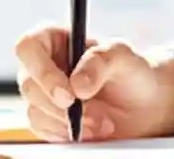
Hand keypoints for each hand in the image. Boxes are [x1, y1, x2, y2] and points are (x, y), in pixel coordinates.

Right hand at [14, 25, 173, 142]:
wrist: (144, 104)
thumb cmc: (132, 71)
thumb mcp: (124, 56)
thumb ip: (100, 61)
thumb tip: (77, 84)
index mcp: (56, 39)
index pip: (28, 47)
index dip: (41, 70)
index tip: (68, 93)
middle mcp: (44, 65)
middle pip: (29, 85)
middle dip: (63, 105)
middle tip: (94, 114)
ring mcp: (43, 93)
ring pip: (35, 111)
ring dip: (70, 123)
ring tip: (103, 122)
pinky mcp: (48, 119)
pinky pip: (44, 130)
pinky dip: (68, 134)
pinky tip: (92, 130)